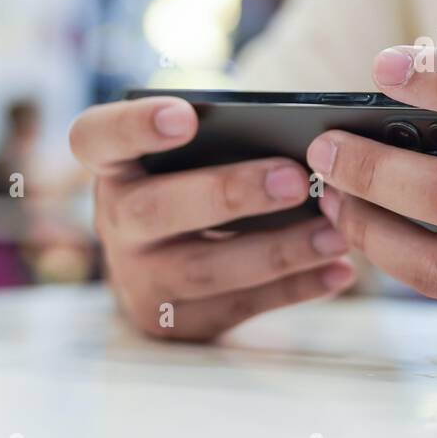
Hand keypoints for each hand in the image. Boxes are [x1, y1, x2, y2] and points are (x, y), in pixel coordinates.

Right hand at [69, 97, 355, 341]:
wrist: (169, 263)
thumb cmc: (197, 183)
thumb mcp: (193, 158)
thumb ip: (228, 142)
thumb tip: (313, 140)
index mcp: (113, 165)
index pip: (97, 138)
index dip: (134, 126)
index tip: (184, 115)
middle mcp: (115, 222)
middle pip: (157, 209)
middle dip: (230, 193)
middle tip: (295, 179)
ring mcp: (139, 278)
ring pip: (203, 269)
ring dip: (278, 250)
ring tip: (336, 232)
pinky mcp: (174, 322)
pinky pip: (238, 306)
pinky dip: (295, 289)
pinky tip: (339, 269)